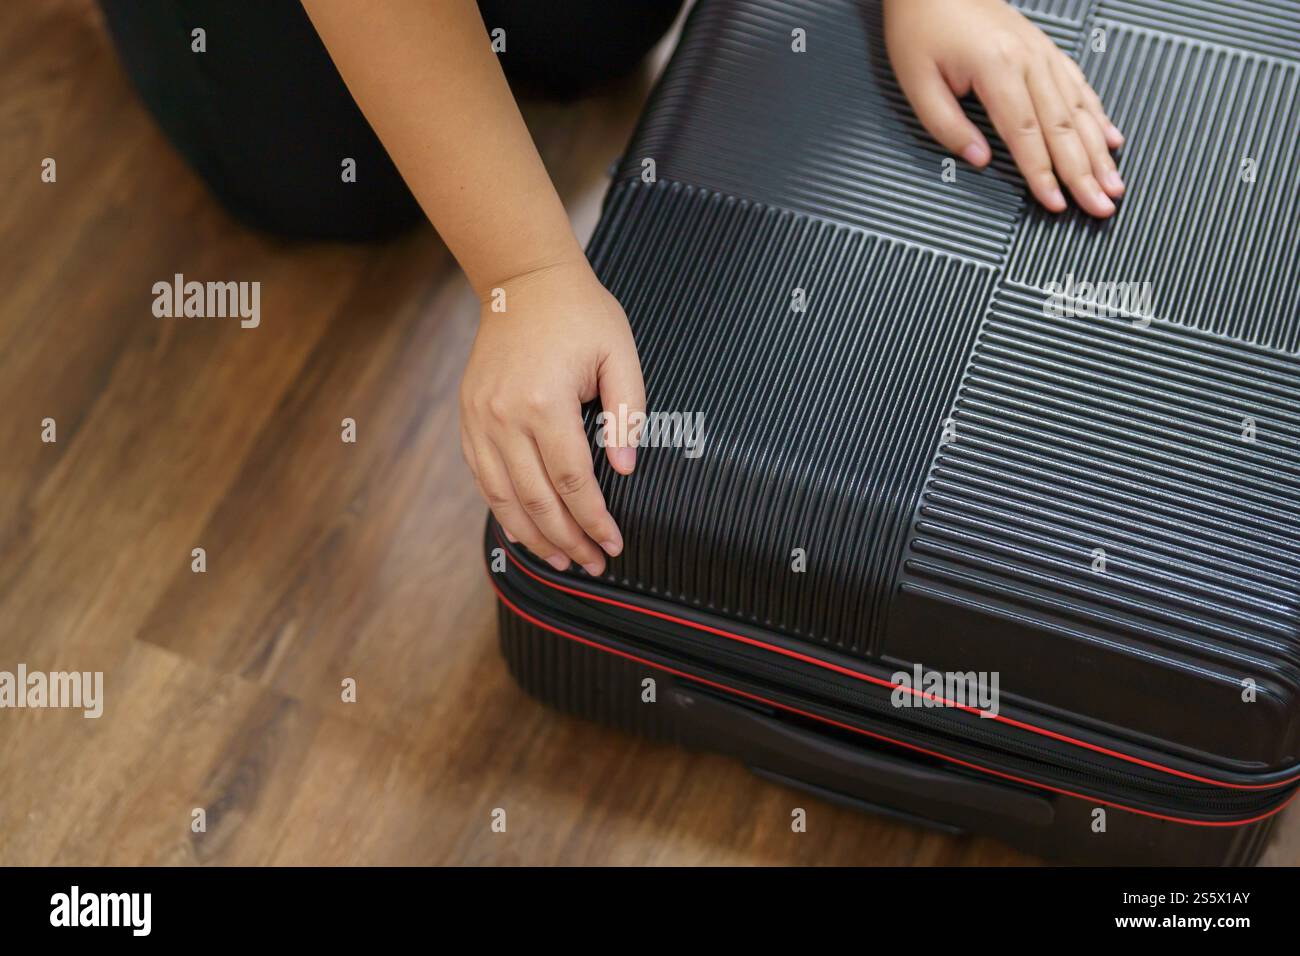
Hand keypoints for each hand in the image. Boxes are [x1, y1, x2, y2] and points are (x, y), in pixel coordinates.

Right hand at [460, 257, 642, 576]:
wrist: (522, 281)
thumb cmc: (579, 314)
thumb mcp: (619, 354)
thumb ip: (627, 414)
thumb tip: (624, 470)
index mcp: (545, 402)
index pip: (573, 482)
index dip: (595, 520)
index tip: (614, 543)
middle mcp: (504, 418)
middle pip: (538, 500)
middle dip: (568, 540)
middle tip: (593, 564)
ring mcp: (480, 420)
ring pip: (504, 498)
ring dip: (533, 537)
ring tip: (562, 561)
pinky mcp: (468, 419)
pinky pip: (483, 479)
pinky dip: (503, 511)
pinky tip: (525, 531)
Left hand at [883, 0, 1124, 216]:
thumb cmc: (921, 27)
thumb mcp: (917, 83)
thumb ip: (946, 126)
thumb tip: (979, 160)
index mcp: (997, 68)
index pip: (1026, 135)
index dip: (1043, 174)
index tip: (1056, 203)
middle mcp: (1028, 59)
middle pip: (1063, 128)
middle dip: (1084, 173)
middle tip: (1101, 206)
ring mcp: (1041, 52)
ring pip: (1078, 110)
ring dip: (1099, 151)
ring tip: (1114, 183)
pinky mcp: (1044, 49)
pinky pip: (1079, 86)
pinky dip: (1098, 115)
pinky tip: (1111, 138)